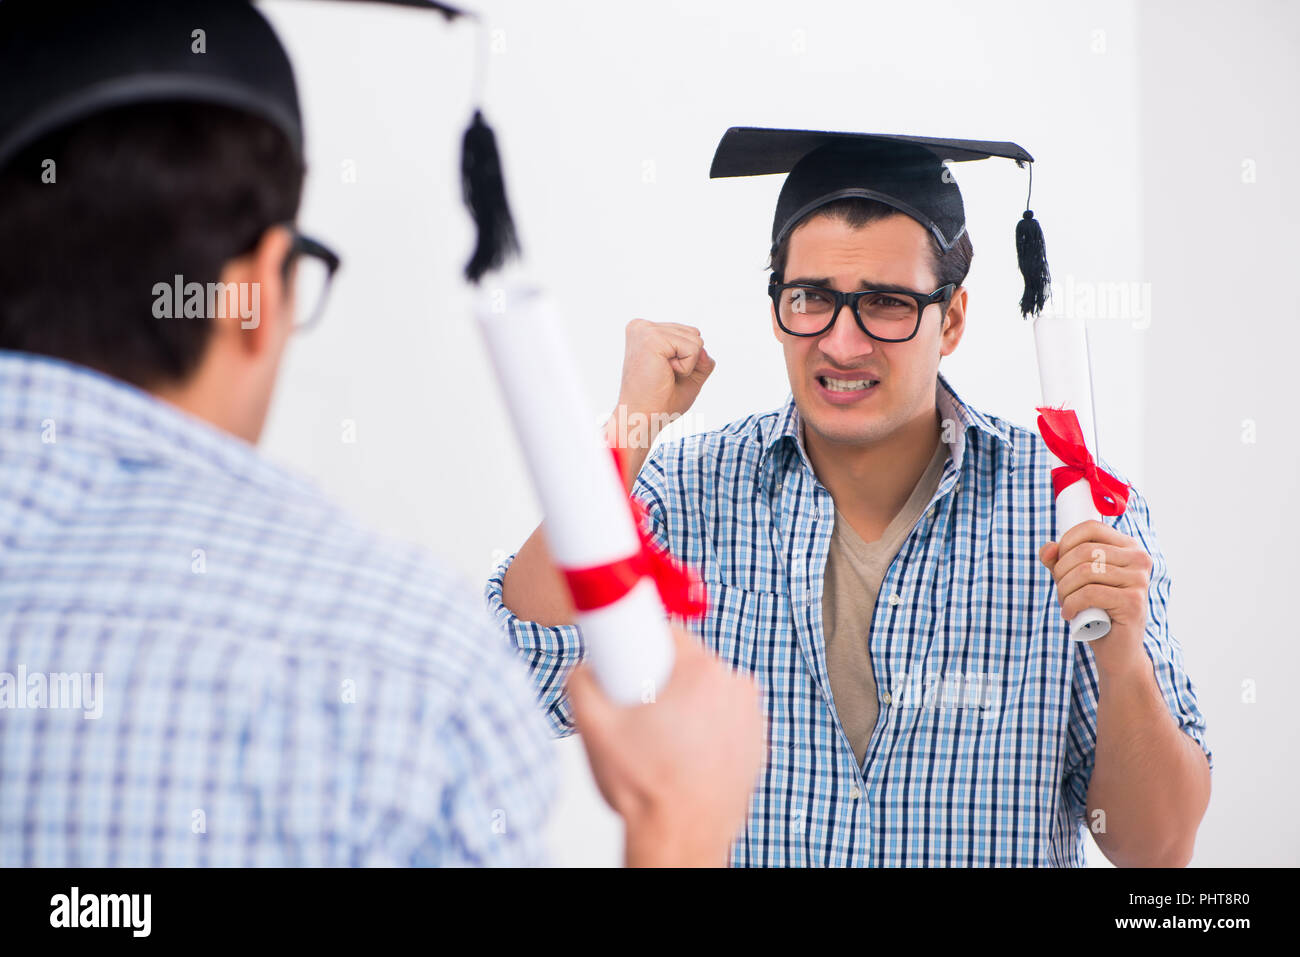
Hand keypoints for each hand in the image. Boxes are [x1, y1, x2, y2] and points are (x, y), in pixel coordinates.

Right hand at [566, 626, 764, 866]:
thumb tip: (583, 668)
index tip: (630, 668)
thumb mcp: (592, 727)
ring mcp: (751, 718)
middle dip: (661, 680)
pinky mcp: (757, 744)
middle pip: (688, 664)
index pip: (668, 633)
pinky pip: (725, 720)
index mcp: (702, 671)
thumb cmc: (646, 791)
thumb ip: (579, 681)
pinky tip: (682, 753)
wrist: (680, 840)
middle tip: (638, 712)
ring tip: (659, 740)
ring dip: (685, 705)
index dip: (641, 646)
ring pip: (707, 692)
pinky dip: (706, 730)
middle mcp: (736, 688)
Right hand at [610, 319, 714, 451]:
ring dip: (687, 365)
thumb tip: (704, 349)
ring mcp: (645, 330)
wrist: (640, 418)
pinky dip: (686, 368)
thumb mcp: (689, 376)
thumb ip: (701, 359)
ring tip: (662, 376)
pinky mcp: (652, 338)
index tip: (663, 373)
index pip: (688, 334)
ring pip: (696, 340)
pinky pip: (693, 349)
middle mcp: (642, 326)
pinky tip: (664, 374)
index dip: (687, 359)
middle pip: (694, 334)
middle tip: (663, 376)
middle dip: (688, 360)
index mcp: (645, 331)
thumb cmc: (659, 401)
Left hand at [1038, 519, 1152, 678]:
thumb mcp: (1074, 580)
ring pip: (1085, 572)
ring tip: (1065, 604)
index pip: (1090, 527)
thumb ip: (1058, 560)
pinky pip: (1090, 593)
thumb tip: (1047, 548)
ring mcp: (1139, 580)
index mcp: (1128, 547)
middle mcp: (1139, 559)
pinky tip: (1069, 614)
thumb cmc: (1095, 610)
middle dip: (1062, 571)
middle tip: (1061, 591)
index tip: (1058, 564)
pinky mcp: (1134, 601)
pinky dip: (1071, 604)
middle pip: (1085, 551)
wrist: (1117, 649)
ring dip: (1065, 590)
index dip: (1066, 542)